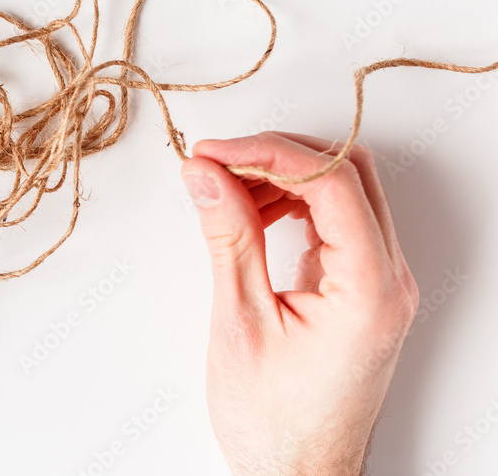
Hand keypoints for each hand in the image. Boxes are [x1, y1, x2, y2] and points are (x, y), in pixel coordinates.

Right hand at [181, 132, 418, 475]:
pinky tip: (250, 211)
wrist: (297, 474)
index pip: (333, 182)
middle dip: (278, 155)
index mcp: (369, 291)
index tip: (214, 152)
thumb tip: (207, 174)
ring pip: (344, 191)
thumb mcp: (240, 323)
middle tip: (216, 160)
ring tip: (223, 186)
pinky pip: (336, 221)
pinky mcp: (363, 288)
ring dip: (283, 176)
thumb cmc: (275, 421)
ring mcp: (381, 283)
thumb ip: (228, 238)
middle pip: (349, 173)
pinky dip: (293, 203)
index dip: (269, 153)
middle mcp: (390, 280)